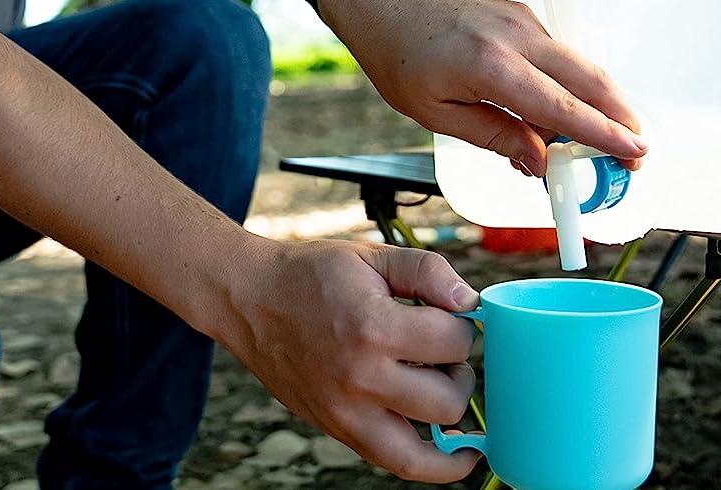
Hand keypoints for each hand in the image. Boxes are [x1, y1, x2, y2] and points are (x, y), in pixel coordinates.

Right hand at [224, 238, 481, 483]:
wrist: (249, 299)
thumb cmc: (310, 275)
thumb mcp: (372, 256)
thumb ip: (427, 271)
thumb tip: (470, 300)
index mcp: (372, 327)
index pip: (454, 342)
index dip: (464, 324)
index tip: (452, 315)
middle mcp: (360, 378)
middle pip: (448, 400)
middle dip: (460, 372)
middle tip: (444, 351)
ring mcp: (347, 412)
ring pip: (427, 450)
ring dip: (449, 419)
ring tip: (442, 388)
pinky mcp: (337, 430)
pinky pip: (397, 463)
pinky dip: (432, 464)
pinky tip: (454, 451)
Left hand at [321, 0, 646, 175]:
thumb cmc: (396, 56)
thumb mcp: (434, 112)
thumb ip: (494, 136)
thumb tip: (540, 162)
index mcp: (490, 66)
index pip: (560, 106)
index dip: (602, 134)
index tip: (634, 153)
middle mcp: (516, 36)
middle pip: (588, 79)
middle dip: (620, 118)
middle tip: (637, 154)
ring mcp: (522, 21)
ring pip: (579, 65)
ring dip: (601, 102)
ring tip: (612, 140)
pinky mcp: (521, 15)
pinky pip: (559, 55)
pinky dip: (574, 84)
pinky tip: (569, 112)